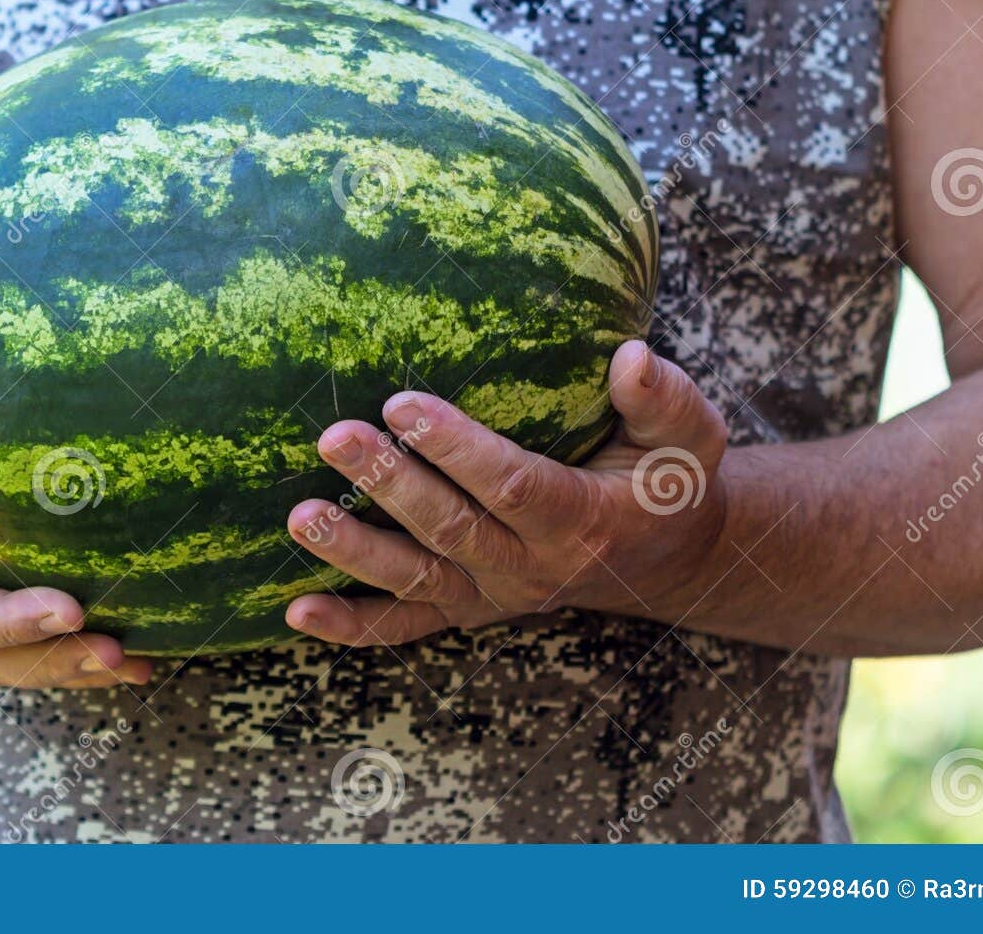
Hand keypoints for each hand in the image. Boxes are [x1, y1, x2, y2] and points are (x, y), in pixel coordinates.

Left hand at [283, 340, 728, 644]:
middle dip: (389, 485)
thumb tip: (631, 355)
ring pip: (415, 580)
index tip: (403, 403)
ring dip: (353, 552)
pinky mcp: (464, 609)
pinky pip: (405, 627)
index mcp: (582, 519)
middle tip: (335, 438)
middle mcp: (532, 566)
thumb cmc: (665, 482)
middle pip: (450, 530)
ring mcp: (491, 594)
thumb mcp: (686, 439)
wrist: (662, 561)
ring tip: (299, 517)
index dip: (457, 448)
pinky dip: (351, 626)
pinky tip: (296, 611)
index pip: (513, 485)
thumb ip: (663, 398)